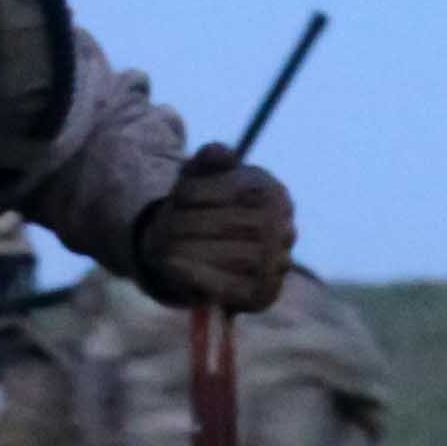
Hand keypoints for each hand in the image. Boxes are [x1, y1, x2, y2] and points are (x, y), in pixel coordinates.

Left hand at [129, 146, 295, 312]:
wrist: (210, 249)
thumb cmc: (205, 205)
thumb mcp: (202, 175)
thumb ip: (209, 159)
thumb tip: (216, 151)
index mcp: (272, 193)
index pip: (237, 191)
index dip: (202, 191)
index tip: (177, 194)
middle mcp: (284, 228)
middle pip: (235, 225)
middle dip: (192, 223)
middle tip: (163, 225)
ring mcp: (277, 264)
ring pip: (234, 258)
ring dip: (193, 251)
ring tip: (163, 247)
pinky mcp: (264, 294)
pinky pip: (231, 288)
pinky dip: (199, 277)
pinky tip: (171, 266)